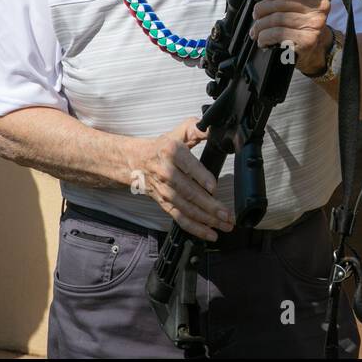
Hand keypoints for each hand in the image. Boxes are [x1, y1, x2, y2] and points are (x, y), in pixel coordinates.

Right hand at [131, 118, 233, 240]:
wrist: (135, 161)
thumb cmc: (162, 146)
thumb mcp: (181, 132)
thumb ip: (199, 129)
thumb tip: (216, 128)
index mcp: (171, 152)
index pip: (188, 166)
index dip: (201, 177)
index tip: (213, 187)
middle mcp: (166, 173)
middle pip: (189, 192)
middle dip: (209, 206)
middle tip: (227, 214)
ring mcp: (164, 191)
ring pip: (186, 208)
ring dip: (206, 219)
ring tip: (225, 224)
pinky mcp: (164, 203)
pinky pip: (180, 218)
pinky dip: (195, 228)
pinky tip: (210, 233)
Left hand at [250, 0, 335, 75]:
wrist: (313, 43)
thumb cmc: (301, 17)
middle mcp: (323, 6)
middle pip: (284, 2)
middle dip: (263, 8)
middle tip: (256, 14)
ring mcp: (316, 24)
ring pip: (278, 19)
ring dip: (261, 25)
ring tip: (256, 29)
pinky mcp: (308, 40)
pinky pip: (279, 33)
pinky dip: (265, 37)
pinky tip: (262, 39)